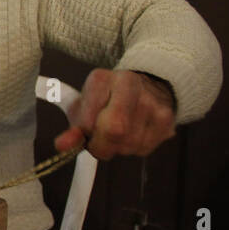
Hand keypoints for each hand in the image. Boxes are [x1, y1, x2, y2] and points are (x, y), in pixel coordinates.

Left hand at [54, 69, 175, 159]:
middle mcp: (131, 86)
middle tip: (100, 140)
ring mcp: (152, 103)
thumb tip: (62, 146)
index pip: (88, 121)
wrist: (147, 85)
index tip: (86, 132)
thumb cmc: (108, 99)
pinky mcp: (166, 120)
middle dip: (102, 146)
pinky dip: (133, 148)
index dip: (86, 135)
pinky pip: (143, 149)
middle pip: (114, 132)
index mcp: (102, 79)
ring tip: (119, 132)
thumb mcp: (84, 107)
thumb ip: (73, 129)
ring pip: (128, 145)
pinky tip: (134, 133)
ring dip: (118, 148)